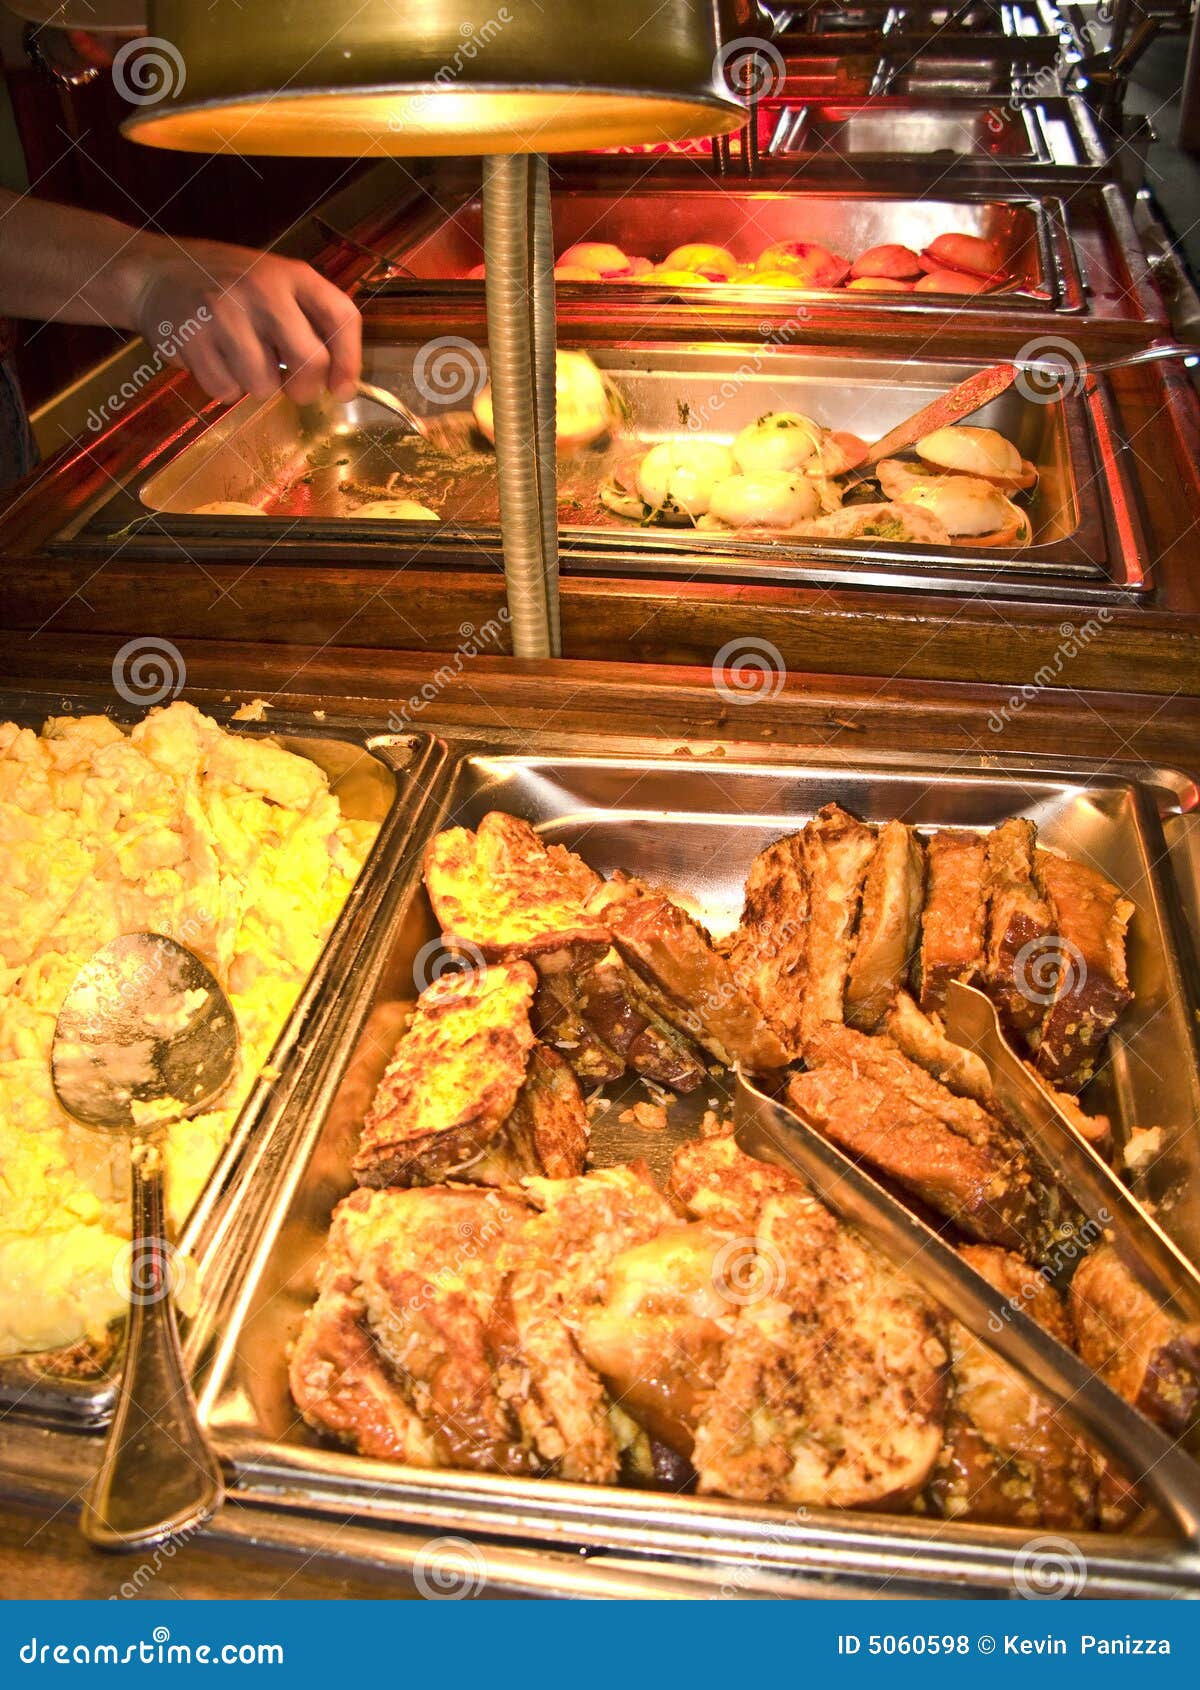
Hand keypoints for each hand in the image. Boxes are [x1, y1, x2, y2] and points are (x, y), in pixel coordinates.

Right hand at [124, 238, 361, 405]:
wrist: (155, 271)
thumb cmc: (228, 287)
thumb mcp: (275, 285)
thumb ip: (309, 322)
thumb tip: (341, 385)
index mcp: (292, 274)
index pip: (342, 317)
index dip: (350, 362)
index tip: (342, 390)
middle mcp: (262, 289)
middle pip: (310, 362)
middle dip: (305, 388)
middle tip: (293, 387)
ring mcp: (225, 313)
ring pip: (265, 386)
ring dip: (257, 386)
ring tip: (240, 359)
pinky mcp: (192, 338)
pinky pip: (226, 392)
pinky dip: (224, 388)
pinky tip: (214, 360)